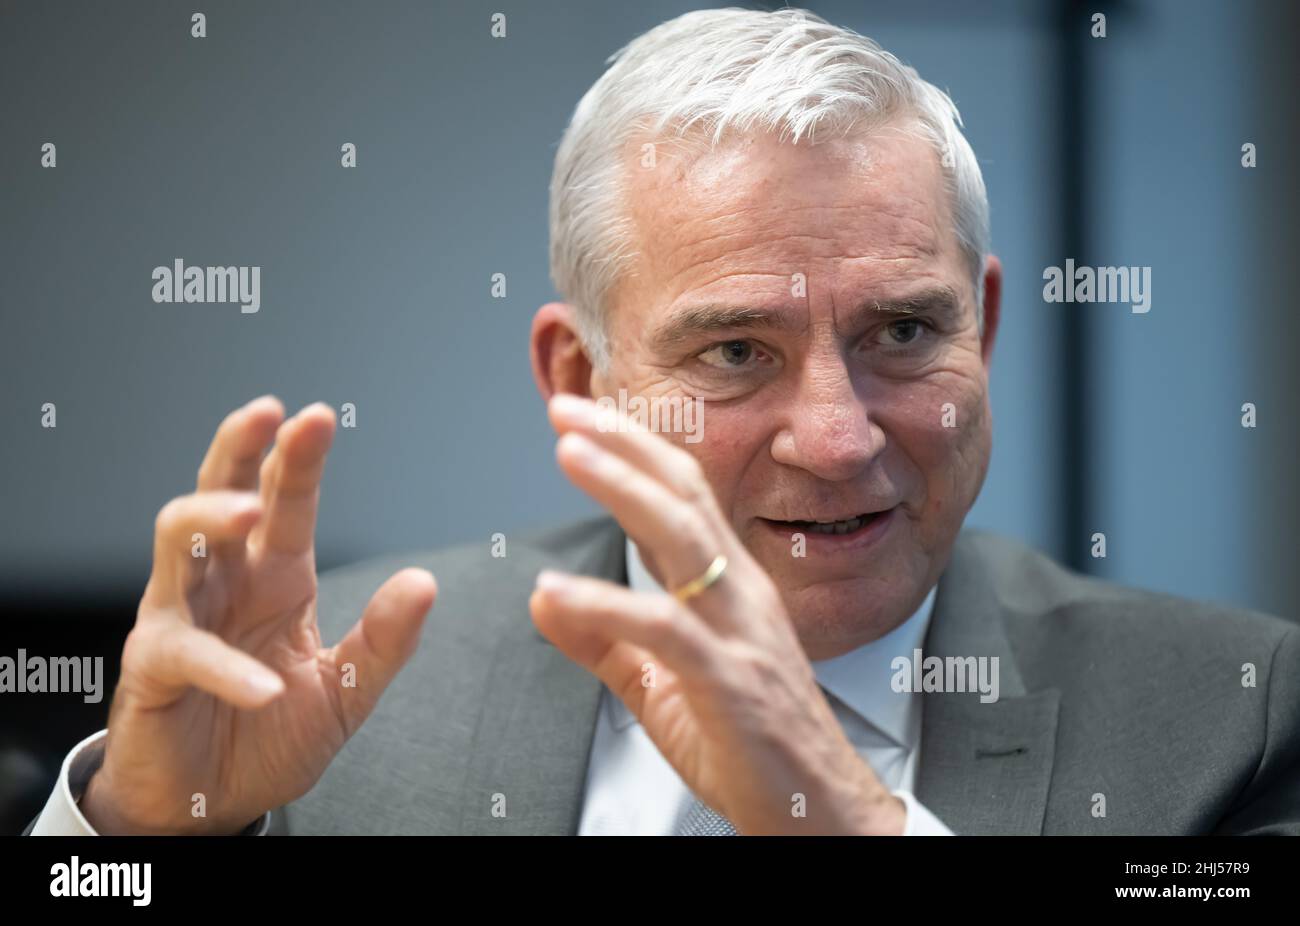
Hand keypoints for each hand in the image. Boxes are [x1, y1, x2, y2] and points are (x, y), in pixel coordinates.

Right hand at [81, 396, 436, 834]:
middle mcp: (223, 583)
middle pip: (221, 495)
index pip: (286, 503)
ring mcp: (180, 618)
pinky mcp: (153, 669)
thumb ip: (384, 641)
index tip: (319, 417)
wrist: (213, 806)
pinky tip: (266, 687)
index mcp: (274, 577)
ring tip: (249, 512)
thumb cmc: (269, 737)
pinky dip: (226, 668)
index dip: (297, 460)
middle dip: (240, 451)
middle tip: (268, 414)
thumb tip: (425, 582)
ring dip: (211, 519)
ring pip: (178, 543)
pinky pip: (184, 653)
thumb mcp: (345, 689)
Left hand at [530, 394, 903, 834]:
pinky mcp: (731, 681)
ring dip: (622, 489)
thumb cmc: (747, 745)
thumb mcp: (659, 685)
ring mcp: (740, 633)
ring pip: (683, 540)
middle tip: (566, 407)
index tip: (582, 420)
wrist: (817, 811)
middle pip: (684, 496)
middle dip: (624, 444)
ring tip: (570, 452)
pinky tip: (557, 592)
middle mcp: (741, 595)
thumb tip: (542, 598)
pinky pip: (666, 630)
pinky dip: (607, 606)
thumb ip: (603, 640)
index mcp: (730, 589)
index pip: (683, 498)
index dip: (633, 452)